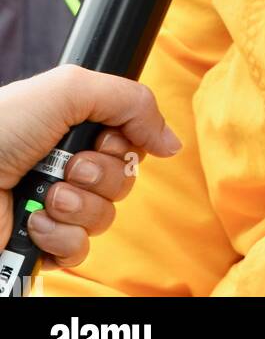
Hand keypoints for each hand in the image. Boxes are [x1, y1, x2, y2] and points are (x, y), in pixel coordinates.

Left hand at [0, 64, 181, 269]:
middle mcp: (70, 164)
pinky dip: (59, 235)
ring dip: (77, 205)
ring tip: (45, 194)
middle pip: (125, 180)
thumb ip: (132, 102)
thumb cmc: (2, 127)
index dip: (127, 143)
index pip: (132, 140)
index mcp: (77, 126)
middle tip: (68, 167)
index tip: (104, 137)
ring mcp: (57, 205)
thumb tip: (172, 141)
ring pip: (106, 217)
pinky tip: (34, 219)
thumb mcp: (72, 89)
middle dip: (100, 175)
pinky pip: (80, 249)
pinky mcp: (44, 241)